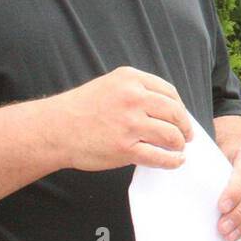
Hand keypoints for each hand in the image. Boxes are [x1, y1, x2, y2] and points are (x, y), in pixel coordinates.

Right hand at [48, 66, 192, 170]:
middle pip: (175, 112)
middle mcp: (133, 98)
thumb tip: (166, 108)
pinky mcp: (125, 147)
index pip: (169, 92)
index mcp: (131, 79)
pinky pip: (159, 156)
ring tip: (179, 148)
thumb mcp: (109, 85)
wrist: (54, 129)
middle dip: (185, 126)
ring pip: (171, 135)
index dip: (179, 107)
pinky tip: (176, 161)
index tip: (181, 117)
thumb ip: (136, 91)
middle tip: (187, 135)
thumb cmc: (80, 109)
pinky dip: (173, 161)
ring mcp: (130, 123)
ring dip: (179, 144)